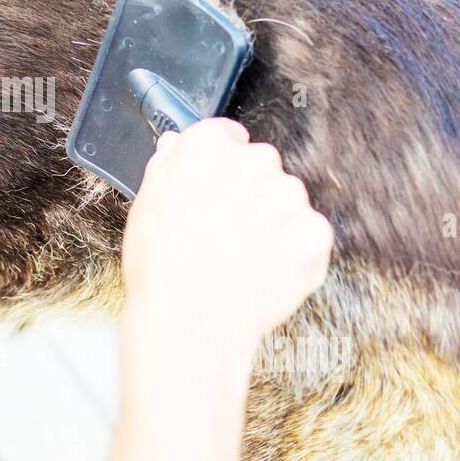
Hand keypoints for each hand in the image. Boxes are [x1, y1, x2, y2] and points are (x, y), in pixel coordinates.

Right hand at [120, 118, 332, 372]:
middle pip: (259, 168)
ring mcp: (289, 196)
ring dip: (271, 224)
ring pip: (284, 201)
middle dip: (247, 194)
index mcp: (208, 146)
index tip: (212, 192)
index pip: (226, 138)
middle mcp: (254, 161)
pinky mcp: (314, 232)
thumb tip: (176, 145)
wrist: (191, 322)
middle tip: (222, 234)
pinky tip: (262, 273)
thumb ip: (167, 166)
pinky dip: (293, 253)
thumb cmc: (161, 267)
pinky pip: (307, 235)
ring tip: (241, 260)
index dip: (217, 169)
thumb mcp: (145, 206)